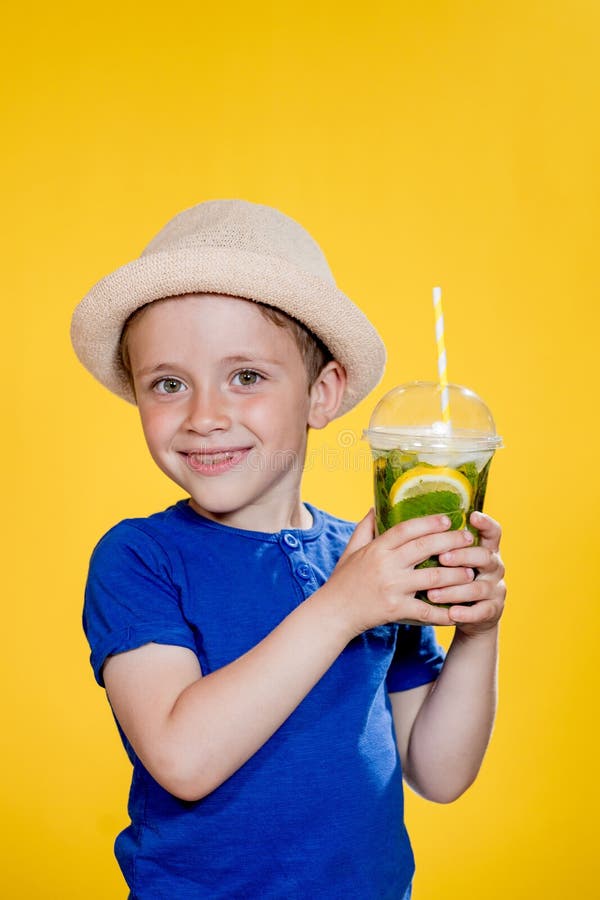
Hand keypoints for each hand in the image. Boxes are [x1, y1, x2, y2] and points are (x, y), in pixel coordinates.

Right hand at [322, 510, 479, 637]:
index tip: (448, 519)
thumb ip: (365, 527)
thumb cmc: (343, 580)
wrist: (333, 612)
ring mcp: (392, 588)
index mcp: (377, 548)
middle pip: (424, 548)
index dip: (429, 522)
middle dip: (450, 542)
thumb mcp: (351, 549)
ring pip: (432, 578)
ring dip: (455, 575)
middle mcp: (386, 565)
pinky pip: (425, 610)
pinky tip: (457, 611)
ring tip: (470, 572)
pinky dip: (442, 612)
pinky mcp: (395, 609)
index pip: (406, 529)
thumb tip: (376, 506)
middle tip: (468, 539)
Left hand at [427, 511, 505, 634]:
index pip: (493, 532)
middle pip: (485, 557)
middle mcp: (495, 567)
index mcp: (486, 550)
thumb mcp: (455, 561)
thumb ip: (445, 546)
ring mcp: (496, 589)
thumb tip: (418, 527)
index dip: (486, 523)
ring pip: (478, 587)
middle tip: (442, 557)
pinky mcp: (493, 610)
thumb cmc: (455, 579)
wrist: (471, 615)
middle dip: (463, 556)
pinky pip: (480, 612)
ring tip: (432, 593)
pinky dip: (465, 613)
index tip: (473, 516)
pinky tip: (451, 613)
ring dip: (454, 590)